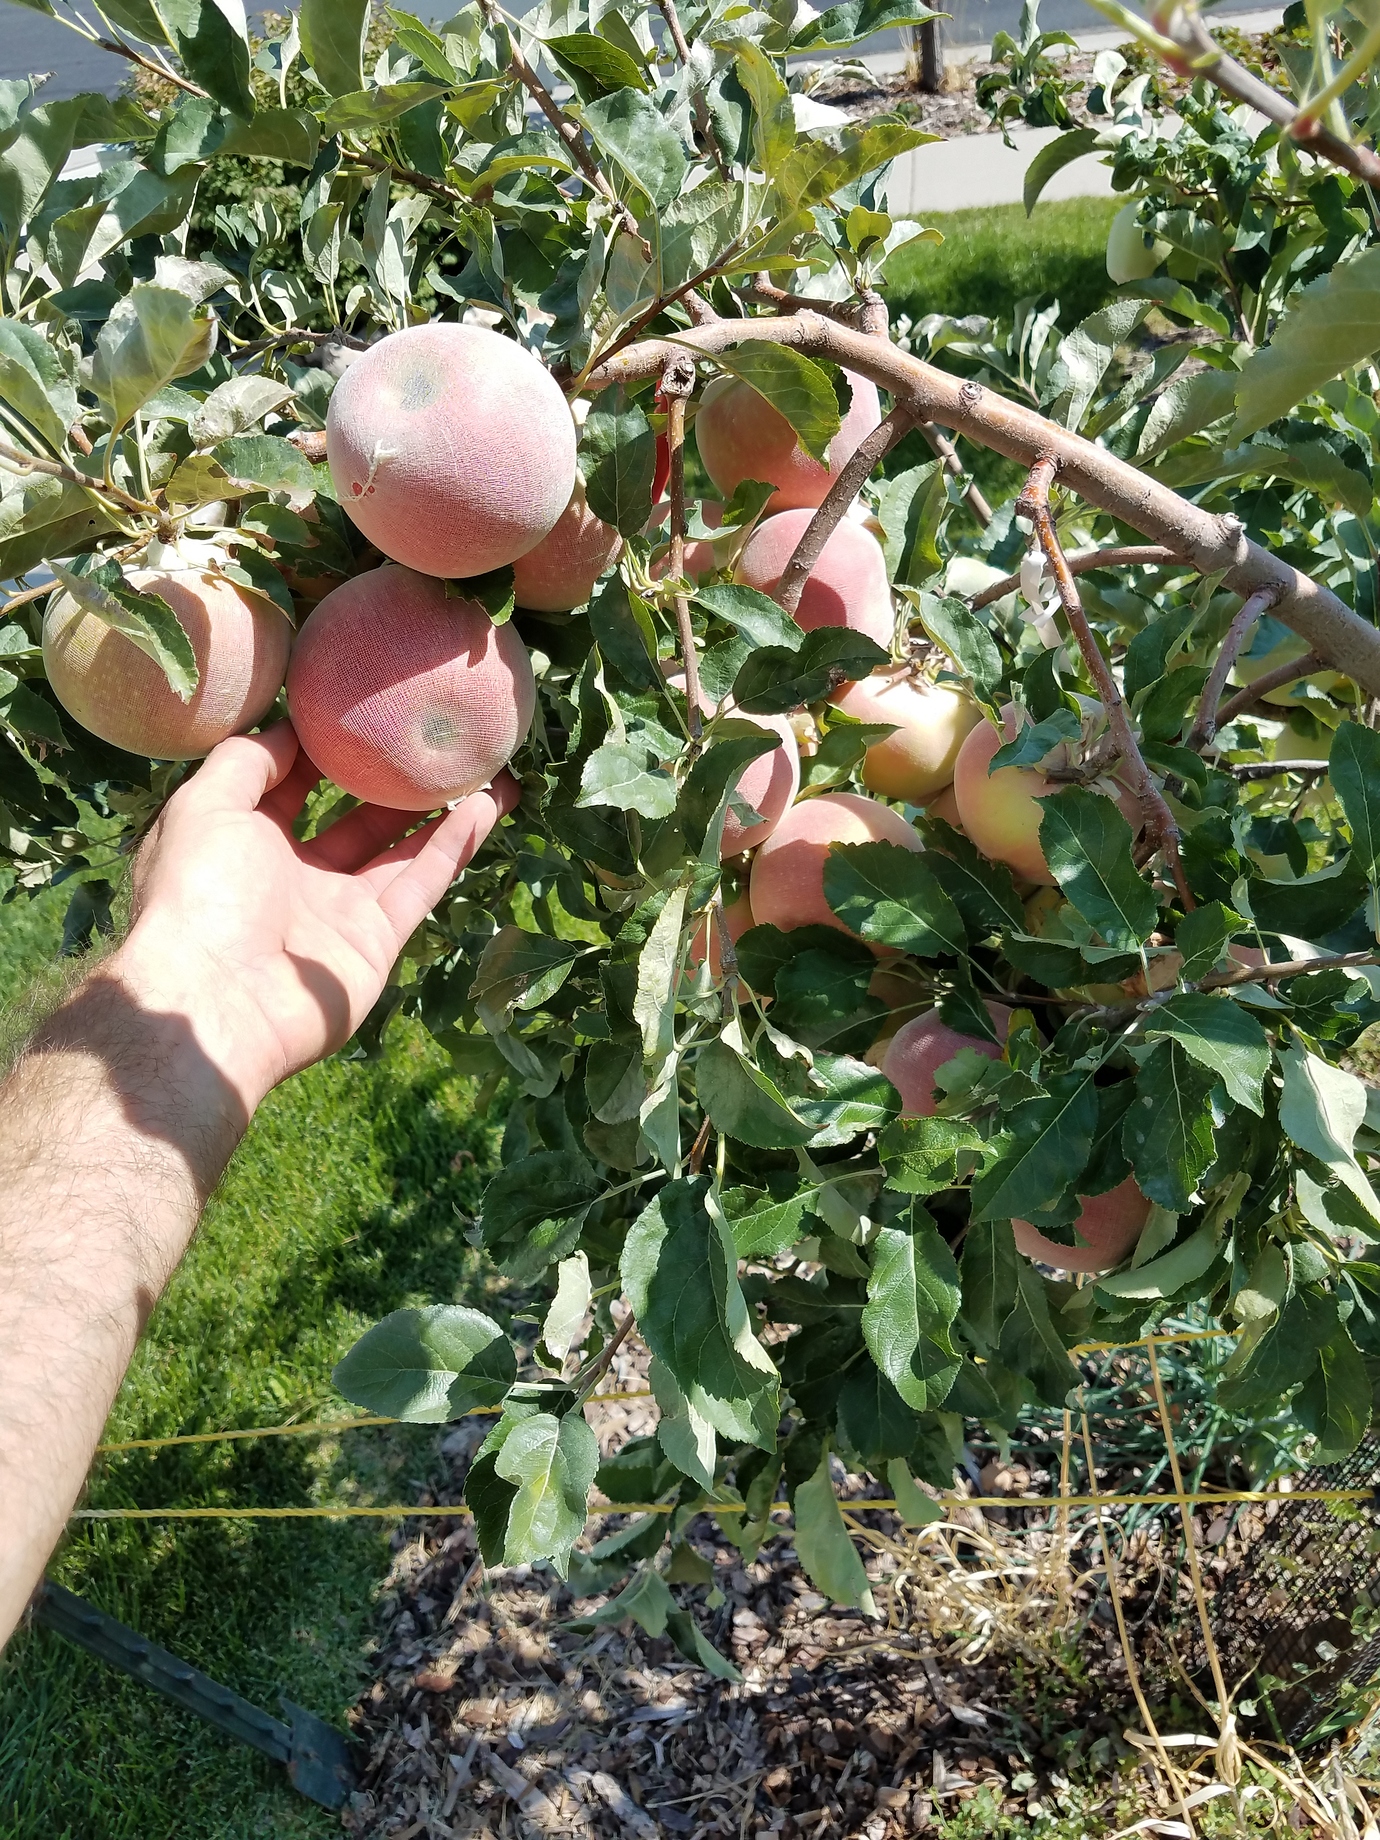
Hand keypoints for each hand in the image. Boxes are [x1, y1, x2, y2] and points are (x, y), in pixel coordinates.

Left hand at [115, 722, 516, 1111]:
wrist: (216, 1001)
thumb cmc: (197, 894)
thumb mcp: (205, 806)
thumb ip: (245, 761)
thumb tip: (290, 729)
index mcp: (245, 842)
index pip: (291, 786)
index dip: (325, 751)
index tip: (365, 710)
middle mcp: (294, 876)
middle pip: (355, 821)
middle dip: (393, 784)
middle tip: (434, 742)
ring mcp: (339, 912)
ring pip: (400, 851)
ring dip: (441, 811)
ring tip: (483, 768)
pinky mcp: (377, 943)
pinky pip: (421, 885)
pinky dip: (453, 847)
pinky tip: (485, 806)